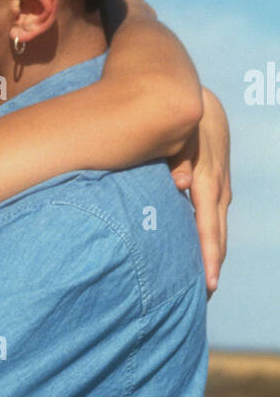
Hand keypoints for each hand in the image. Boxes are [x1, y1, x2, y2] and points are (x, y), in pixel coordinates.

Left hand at [167, 87, 230, 296]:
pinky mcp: (216, 182)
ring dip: (212, 253)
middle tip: (204, 296)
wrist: (197, 100)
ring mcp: (220, 185)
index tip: (208, 283)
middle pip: (217, 233)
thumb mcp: (178, 135)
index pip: (208, 225)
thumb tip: (182, 183)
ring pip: (217, 226)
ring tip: (204, 281)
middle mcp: (218, 186)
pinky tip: (202, 249)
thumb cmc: (180, 119)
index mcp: (207, 179)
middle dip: (212, 265)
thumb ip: (178, 159)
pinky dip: (209, 234)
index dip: (209, 255)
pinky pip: (213, 215)